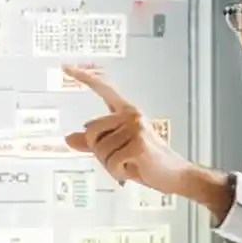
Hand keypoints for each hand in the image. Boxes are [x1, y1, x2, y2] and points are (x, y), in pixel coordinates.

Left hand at [61, 65, 194, 193]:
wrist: (175, 175)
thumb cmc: (148, 162)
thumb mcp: (117, 150)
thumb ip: (93, 143)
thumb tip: (68, 138)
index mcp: (126, 112)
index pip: (103, 89)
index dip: (84, 77)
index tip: (66, 67)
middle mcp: (131, 115)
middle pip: (91, 131)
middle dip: (99, 152)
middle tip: (120, 159)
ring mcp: (135, 127)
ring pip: (100, 150)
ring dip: (110, 165)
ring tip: (130, 164)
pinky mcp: (138, 144)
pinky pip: (112, 162)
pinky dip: (118, 172)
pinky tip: (134, 169)